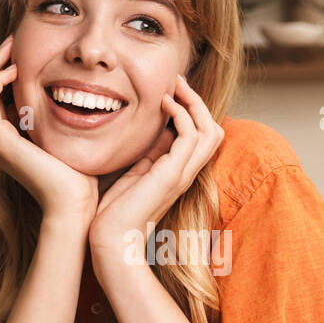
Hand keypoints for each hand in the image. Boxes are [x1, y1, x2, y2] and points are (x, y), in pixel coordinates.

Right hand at [0, 35, 97, 229]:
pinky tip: (16, 71)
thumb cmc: (80, 176)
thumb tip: (75, 90)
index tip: (23, 50)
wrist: (76, 204)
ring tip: (13, 50)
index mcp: (8, 139)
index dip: (3, 70)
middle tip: (14, 41)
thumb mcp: (67, 137)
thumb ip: (58, 117)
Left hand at [88, 74, 224, 263]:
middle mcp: (186, 174)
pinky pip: (191, 136)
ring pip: (209, 130)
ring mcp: (182, 175)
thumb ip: (149, 153)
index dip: (192, 111)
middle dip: (198, 102)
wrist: (110, 242)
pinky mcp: (172, 175)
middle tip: (176, 81)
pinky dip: (181, 114)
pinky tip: (163, 103)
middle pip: (213, 131)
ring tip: (173, 86)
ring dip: (193, 102)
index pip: (201, 138)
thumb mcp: (135, 173)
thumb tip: (156, 129)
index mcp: (178, 174)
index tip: (170, 91)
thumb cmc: (115, 213)